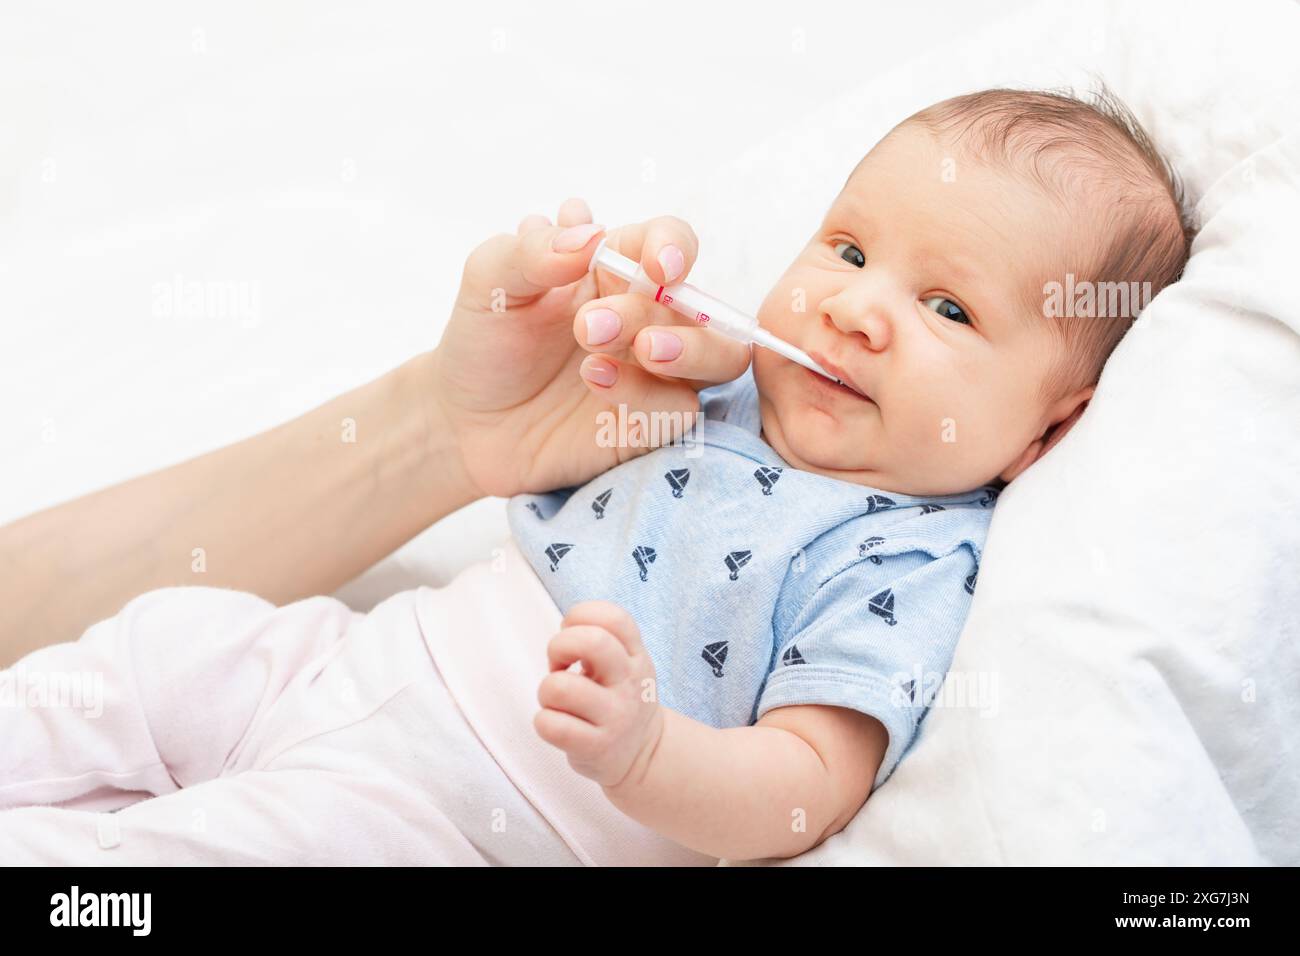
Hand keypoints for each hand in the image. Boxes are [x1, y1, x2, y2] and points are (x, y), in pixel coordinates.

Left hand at [428, 198, 750, 499]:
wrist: (464, 422)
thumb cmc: (484, 342)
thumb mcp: (490, 282)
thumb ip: (534, 251)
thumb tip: (590, 230)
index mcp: (618, 270)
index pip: (671, 243)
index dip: (675, 247)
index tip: (657, 266)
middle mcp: (649, 316)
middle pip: (701, 304)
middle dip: (654, 310)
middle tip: (589, 326)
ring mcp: (658, 373)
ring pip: (722, 357)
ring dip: (689, 349)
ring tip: (641, 349)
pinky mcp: (653, 423)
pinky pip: (682, 408)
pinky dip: (648, 394)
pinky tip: (597, 383)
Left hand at [534, 600, 664, 789]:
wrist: (643, 754)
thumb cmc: (620, 698)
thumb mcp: (627, 663)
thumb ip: (603, 639)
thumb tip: (565, 630)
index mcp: (635, 655)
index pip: (612, 617)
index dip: (580, 616)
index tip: (572, 635)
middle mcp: (630, 682)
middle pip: (590, 642)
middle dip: (558, 646)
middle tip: (559, 665)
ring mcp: (615, 716)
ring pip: (559, 687)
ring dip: (546, 690)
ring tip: (558, 701)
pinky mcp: (596, 746)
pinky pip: (551, 725)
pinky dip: (544, 722)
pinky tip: (558, 723)